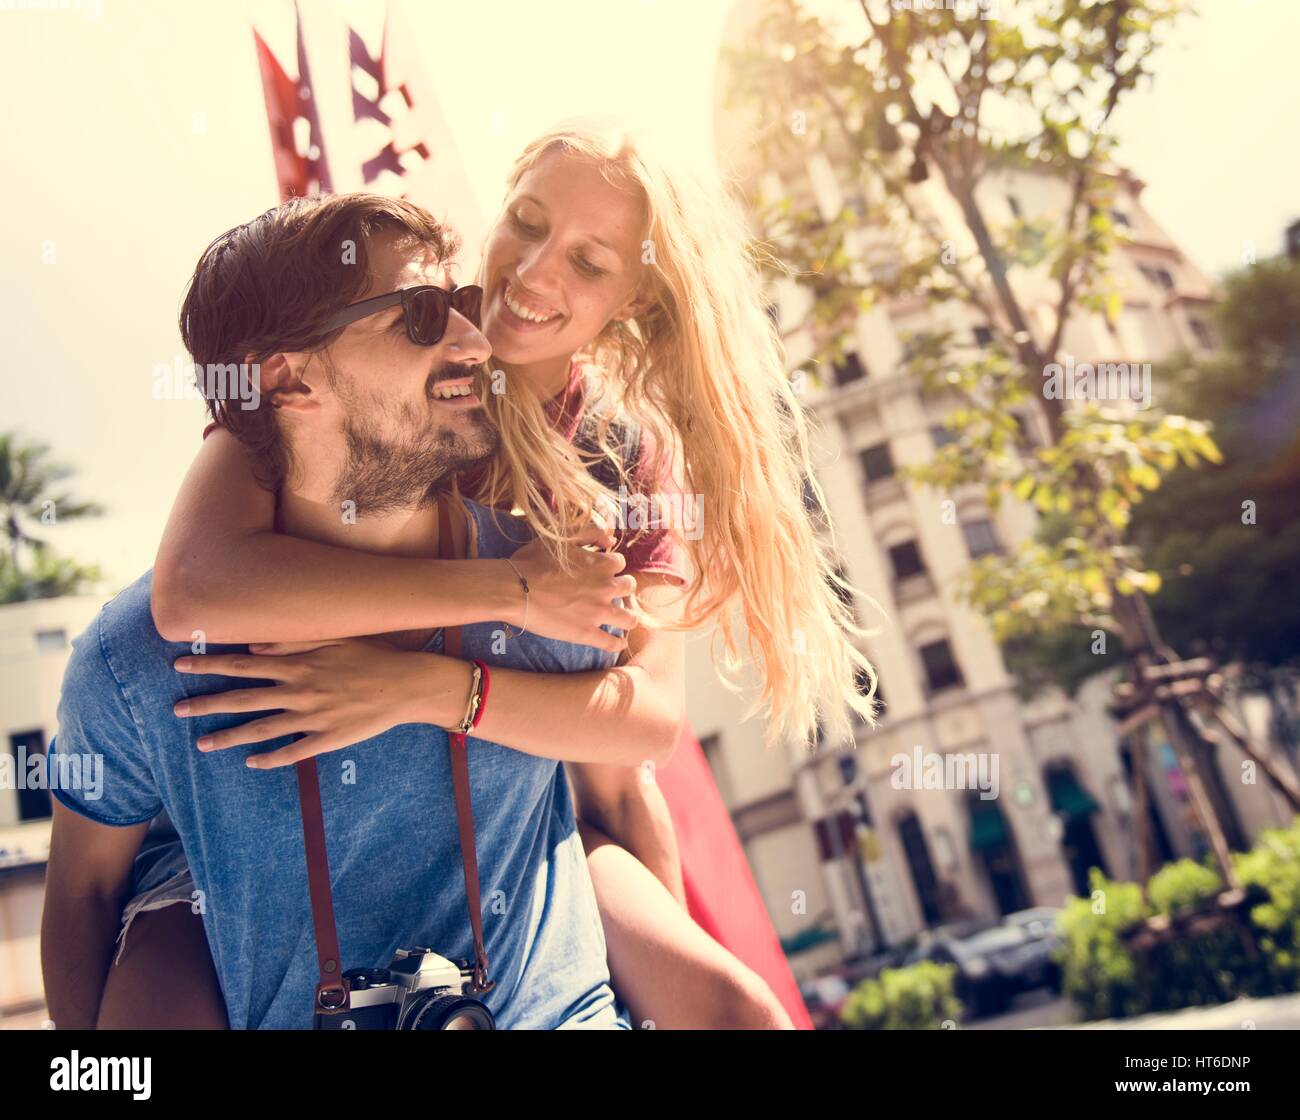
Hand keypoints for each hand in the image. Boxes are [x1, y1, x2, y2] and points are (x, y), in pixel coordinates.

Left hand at [172, 638, 470, 768]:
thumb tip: (255, 647)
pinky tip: (251, 763)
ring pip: (261, 729)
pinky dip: (270, 758)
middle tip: (176, 710)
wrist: (408, 684)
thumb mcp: (335, 638)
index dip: (209, 665)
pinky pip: (293, 752)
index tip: (180, 665)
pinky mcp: (328, 739)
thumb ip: (293, 642)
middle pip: (243, 699)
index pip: (242, 664)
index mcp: (298, 664)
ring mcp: (313, 717)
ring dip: (229, 736)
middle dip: (206, 704)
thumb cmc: (373, 655)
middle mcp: (299, 691)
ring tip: (202, 743)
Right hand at [506, 521, 637, 653]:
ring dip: (628, 617)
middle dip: (623, 588)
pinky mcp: (587, 634)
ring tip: (624, 619)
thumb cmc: (534, 561)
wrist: (514, 589)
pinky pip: (612, 643)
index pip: (619, 563)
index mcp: (602, 564)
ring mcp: (598, 613)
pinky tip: (619, 643)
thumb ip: (590, 532)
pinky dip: (618, 644)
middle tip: (611, 592)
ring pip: (629, 618)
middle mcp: (606, 588)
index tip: (601, 570)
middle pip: (629, 588)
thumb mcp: (562, 537)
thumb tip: (611, 540)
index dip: (610, 566)